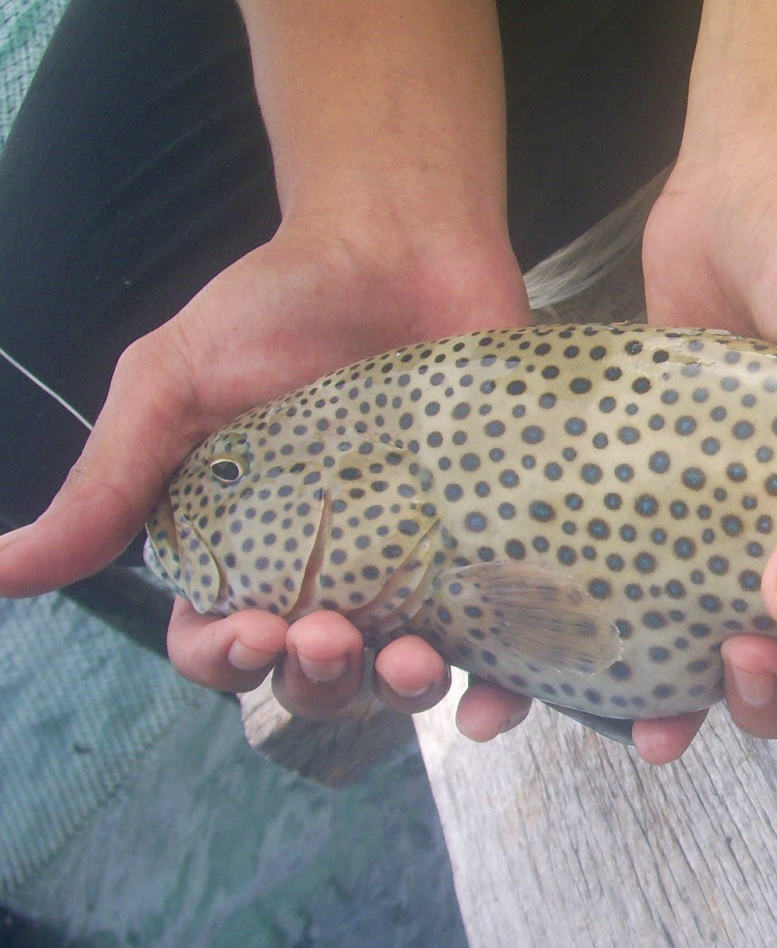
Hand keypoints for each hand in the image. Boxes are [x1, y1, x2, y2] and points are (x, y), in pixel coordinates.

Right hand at [0, 215, 537, 736]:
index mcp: (243, 553)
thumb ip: (107, 485)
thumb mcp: (174, 387)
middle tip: (329, 636)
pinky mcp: (487, 548)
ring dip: (400, 693)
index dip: (227, 661)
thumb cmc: (278, 309)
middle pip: (315, 678)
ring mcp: (414, 565)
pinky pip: (498, 647)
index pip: (221, 648)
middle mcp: (330, 574)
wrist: (399, 242)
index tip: (249, 630)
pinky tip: (490, 704)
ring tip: (408, 661)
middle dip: (318, 681)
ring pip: (402, 677)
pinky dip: (495, 694)